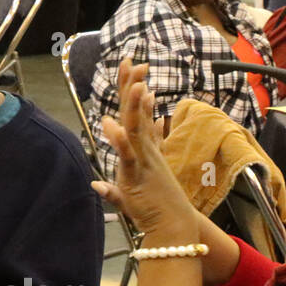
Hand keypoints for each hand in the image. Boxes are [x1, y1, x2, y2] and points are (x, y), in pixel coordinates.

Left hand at [89, 59, 199, 238]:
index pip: (136, 110)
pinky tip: (111, 125)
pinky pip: (128, 156)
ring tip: (135, 84)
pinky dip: (120, 141)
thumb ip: (146, 139)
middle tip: (132, 60)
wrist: (174, 224)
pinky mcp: (138, 176)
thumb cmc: (158, 197)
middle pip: (136, 112)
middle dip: (133, 85)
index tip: (130, 63)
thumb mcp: (148, 162)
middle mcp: (144, 148)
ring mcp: (143, 160)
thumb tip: (140, 119)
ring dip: (134, 107)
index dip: (132, 86)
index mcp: (143, 144)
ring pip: (136, 129)